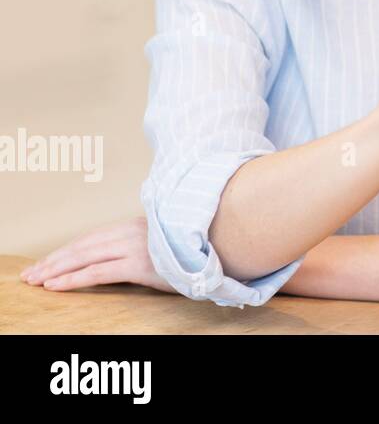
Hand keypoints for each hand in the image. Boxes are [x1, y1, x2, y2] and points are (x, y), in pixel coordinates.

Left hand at [18, 217, 175, 293]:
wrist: (216, 246)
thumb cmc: (190, 250)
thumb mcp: (158, 242)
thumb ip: (137, 244)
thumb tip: (115, 256)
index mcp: (132, 226)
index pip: (89, 238)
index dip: (64, 251)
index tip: (45, 262)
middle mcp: (129, 232)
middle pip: (80, 246)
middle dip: (52, 261)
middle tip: (30, 274)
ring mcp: (133, 247)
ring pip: (83, 257)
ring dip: (55, 270)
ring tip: (36, 280)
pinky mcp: (138, 264)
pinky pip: (97, 272)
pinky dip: (73, 279)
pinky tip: (56, 285)